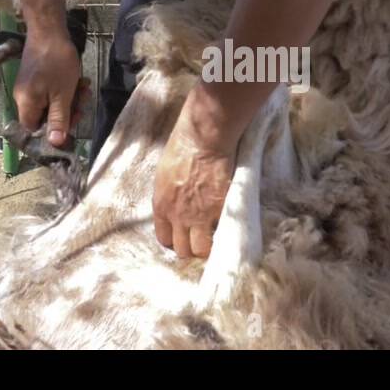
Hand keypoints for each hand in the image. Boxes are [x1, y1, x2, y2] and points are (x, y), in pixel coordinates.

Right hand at [14, 25, 82, 146]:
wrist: (49, 30)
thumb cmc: (56, 62)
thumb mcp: (63, 95)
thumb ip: (59, 120)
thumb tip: (55, 143)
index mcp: (26, 104)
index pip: (34, 130)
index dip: (52, 131)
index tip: (71, 123)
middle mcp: (23, 97)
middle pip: (45, 117)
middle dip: (67, 111)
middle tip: (82, 102)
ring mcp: (29, 86)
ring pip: (51, 103)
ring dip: (70, 98)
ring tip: (83, 87)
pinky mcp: (36, 76)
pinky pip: (51, 91)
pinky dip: (65, 88)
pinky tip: (78, 80)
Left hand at [152, 87, 239, 258]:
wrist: (204, 139)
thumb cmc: (182, 147)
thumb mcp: (164, 175)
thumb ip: (168, 196)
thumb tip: (175, 206)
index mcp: (161, 206)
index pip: (165, 239)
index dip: (175, 240)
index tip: (184, 236)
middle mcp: (178, 216)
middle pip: (183, 250)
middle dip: (192, 247)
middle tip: (202, 239)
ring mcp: (200, 216)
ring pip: (202, 250)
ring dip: (209, 247)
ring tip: (216, 238)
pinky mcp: (220, 211)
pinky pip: (222, 234)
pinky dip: (226, 233)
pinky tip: (228, 227)